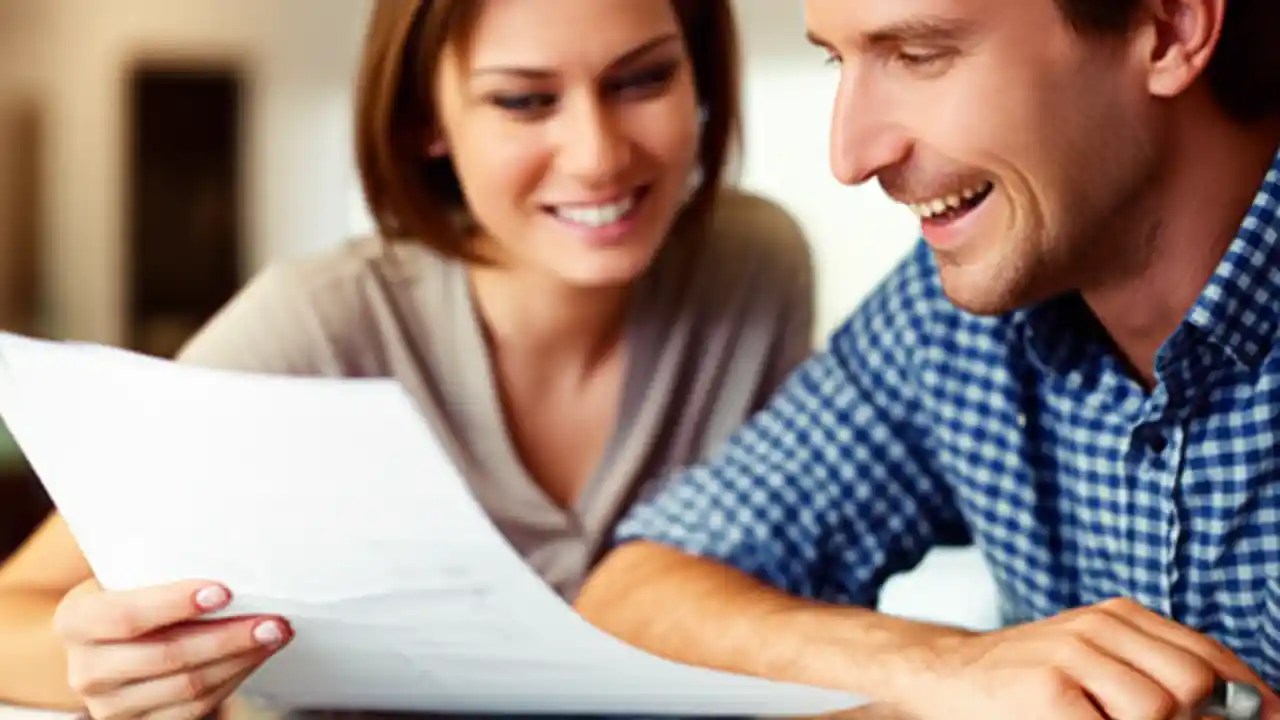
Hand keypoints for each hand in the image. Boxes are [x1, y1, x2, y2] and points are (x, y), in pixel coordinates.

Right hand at [53, 578, 291, 719]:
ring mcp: (111, 706)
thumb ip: (162, 569)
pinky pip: (196, 710)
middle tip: (273, 620)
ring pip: (188, 688)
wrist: (109, 643)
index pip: (125, 616)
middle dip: (228, 637)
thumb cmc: (131, 595)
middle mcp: (86, 670)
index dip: (175, 604)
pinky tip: (255, 657)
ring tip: (274, 635)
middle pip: (166, 657)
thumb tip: (234, 555)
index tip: (224, 591)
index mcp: (76, 622)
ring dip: (240, 660)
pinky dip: (233, 680)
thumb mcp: (128, 576)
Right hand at [903, 597, 1279, 719]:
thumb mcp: (1092, 657)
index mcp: (1118, 616)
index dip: (1248, 696)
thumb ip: (1154, 668)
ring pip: (1159, 708)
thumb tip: (1244, 706)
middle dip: (1194, 719)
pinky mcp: (1046, 692)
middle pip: (1193, 681)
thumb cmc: (1027, 678)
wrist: (943, 674)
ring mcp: (1070, 655)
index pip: (1208, 654)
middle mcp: (1098, 626)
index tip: (1269, 717)